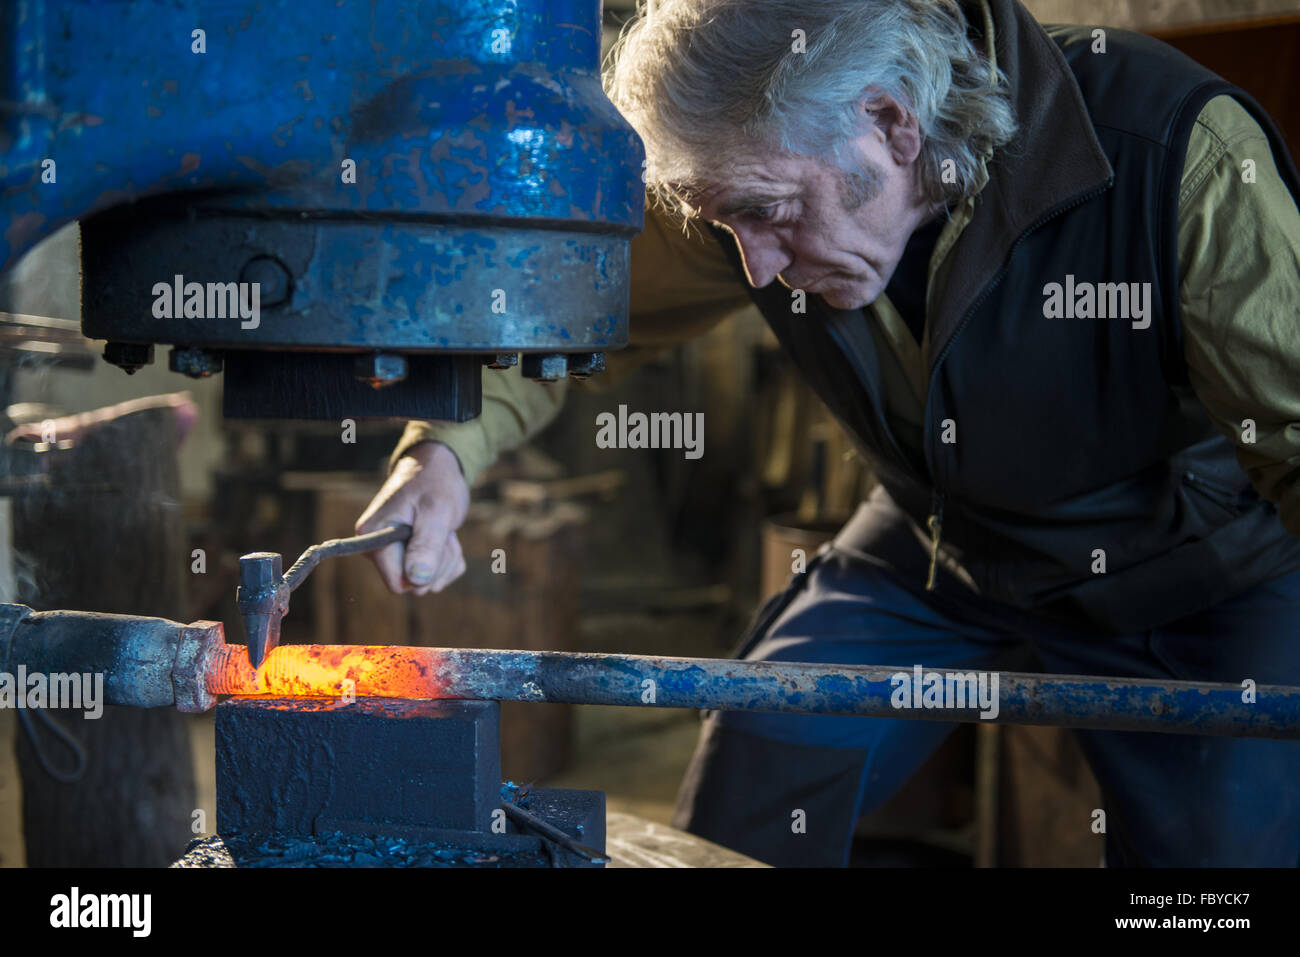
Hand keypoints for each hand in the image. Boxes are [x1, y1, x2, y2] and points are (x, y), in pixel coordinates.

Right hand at [355, 442, 469, 594]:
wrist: (437, 468)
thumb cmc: (435, 484)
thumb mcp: (436, 511)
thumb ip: (426, 545)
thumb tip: (416, 580)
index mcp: (373, 537)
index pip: (398, 583)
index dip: (423, 570)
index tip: (435, 540)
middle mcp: (376, 548)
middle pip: (414, 585)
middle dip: (437, 563)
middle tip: (442, 530)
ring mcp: (392, 553)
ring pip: (426, 582)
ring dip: (445, 559)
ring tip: (443, 529)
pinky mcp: (408, 555)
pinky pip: (435, 576)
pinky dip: (448, 559)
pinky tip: (445, 536)